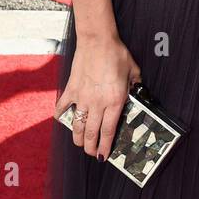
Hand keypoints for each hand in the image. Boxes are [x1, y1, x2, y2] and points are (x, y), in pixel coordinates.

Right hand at [55, 34, 141, 161]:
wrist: (97, 41)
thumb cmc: (117, 55)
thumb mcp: (134, 72)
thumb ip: (136, 87)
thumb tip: (138, 95)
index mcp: (115, 102)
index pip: (108, 131)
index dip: (105, 147)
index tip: (103, 157)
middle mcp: (97, 103)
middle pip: (92, 133)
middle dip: (91, 148)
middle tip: (92, 153)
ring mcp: (82, 97)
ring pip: (78, 125)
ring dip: (78, 138)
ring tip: (80, 143)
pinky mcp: (71, 89)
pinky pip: (62, 107)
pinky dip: (60, 115)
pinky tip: (61, 120)